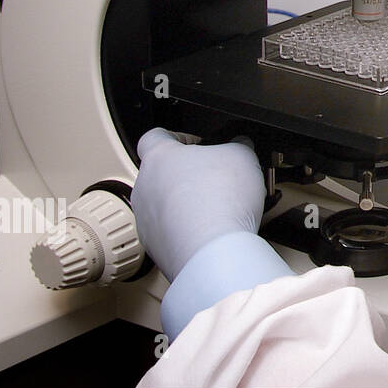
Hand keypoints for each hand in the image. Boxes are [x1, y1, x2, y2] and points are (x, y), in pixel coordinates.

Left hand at [133, 129, 267, 281]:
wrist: (214, 251)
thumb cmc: (220, 202)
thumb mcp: (243, 155)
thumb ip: (239, 143)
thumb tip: (242, 145)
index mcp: (159, 157)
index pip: (155, 136)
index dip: (178, 137)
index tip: (198, 144)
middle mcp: (145, 187)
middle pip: (161, 172)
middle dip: (188, 174)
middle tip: (215, 178)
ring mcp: (146, 219)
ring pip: (164, 203)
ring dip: (187, 203)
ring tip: (218, 207)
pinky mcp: (155, 246)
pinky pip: (170, 230)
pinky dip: (188, 228)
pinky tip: (213, 230)